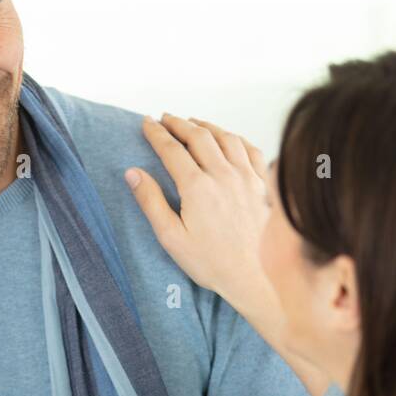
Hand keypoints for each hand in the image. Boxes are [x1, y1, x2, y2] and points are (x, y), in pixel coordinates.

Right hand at [125, 113, 273, 318]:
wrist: (252, 277)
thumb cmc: (210, 262)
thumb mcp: (171, 237)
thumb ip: (151, 202)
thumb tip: (133, 173)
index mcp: (197, 187)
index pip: (172, 149)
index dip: (157, 133)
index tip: (147, 123)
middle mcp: (223, 175)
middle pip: (198, 136)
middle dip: (179, 123)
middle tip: (165, 118)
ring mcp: (246, 177)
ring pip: (225, 138)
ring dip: (206, 126)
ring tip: (193, 123)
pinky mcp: (262, 185)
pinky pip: (250, 149)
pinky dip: (235, 138)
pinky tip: (228, 139)